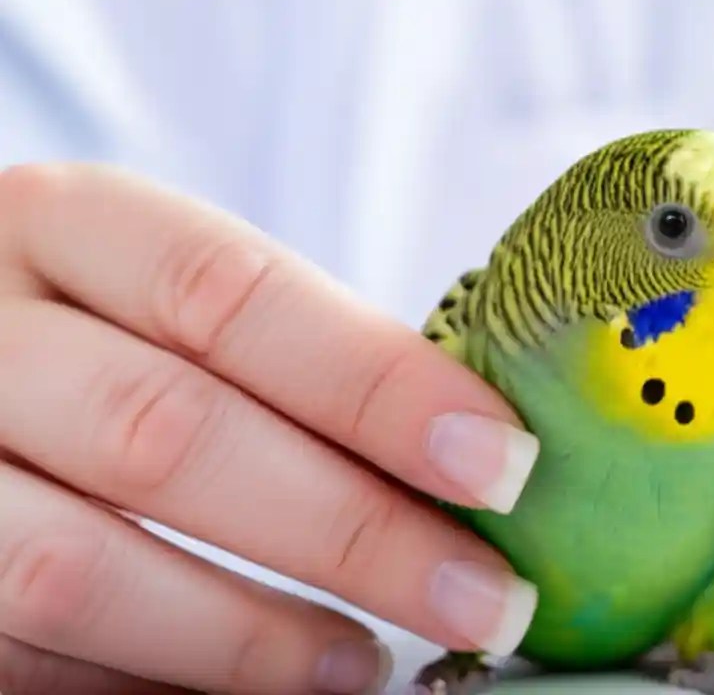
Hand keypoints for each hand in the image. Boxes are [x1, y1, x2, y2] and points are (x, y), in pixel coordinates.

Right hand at [0, 165, 540, 693]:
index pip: (230, 292)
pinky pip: (23, 653)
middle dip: (351, 530)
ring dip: (250, 636)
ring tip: (367, 662)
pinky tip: (256, 687)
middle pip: (168, 433)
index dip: (376, 385)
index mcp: (64, 228)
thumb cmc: (101, 340)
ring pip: (76, 569)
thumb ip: (287, 361)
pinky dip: (157, 678)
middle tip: (484, 597)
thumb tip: (472, 456)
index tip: (502, 462)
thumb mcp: (162, 306)